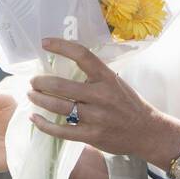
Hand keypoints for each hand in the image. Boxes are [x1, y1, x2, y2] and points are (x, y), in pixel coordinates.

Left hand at [25, 37, 179, 164]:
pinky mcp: (91, 136)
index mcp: (107, 78)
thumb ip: (93, 76)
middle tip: (33, 81)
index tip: (44, 43)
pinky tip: (35, 118)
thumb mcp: (115, 83)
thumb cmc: (127, 104)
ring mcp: (96, 117)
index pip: (82, 56)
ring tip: (31, 95)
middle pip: (61, 86)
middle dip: (41, 82)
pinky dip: (44, 124)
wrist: (147, 132)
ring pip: (58, 107)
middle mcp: (101, 96)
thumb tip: (63, 65)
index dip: (61, 46)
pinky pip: (60, 130)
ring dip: (39, 100)